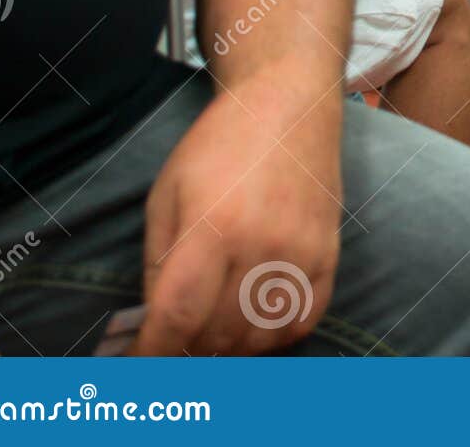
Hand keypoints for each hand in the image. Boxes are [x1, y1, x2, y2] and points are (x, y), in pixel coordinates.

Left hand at [135, 76, 340, 354]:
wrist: (289, 105)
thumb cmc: (219, 145)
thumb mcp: (166, 194)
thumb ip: (157, 263)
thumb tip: (155, 322)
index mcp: (212, 228)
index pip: (177, 318)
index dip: (152, 352)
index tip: (138, 363)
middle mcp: (262, 247)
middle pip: (218, 335)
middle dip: (186, 349)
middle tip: (173, 339)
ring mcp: (302, 253)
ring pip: (260, 337)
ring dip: (228, 347)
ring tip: (210, 331)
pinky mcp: (330, 254)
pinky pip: (303, 320)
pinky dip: (274, 336)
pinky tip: (253, 323)